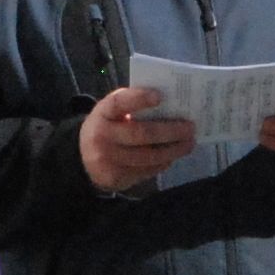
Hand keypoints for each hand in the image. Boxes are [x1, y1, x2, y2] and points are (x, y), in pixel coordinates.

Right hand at [80, 84, 198, 191]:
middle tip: (190, 127)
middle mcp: (102, 136)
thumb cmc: (108, 126)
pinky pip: (145, 170)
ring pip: (147, 156)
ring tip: (189, 143)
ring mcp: (107, 159)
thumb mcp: (112, 112)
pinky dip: (163, 163)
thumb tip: (171, 103)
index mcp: (102, 113)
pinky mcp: (115, 177)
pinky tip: (173, 156)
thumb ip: (133, 105)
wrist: (84, 158)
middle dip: (169, 131)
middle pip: (140, 134)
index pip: (119, 103)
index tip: (160, 96)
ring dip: (173, 150)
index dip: (138, 99)